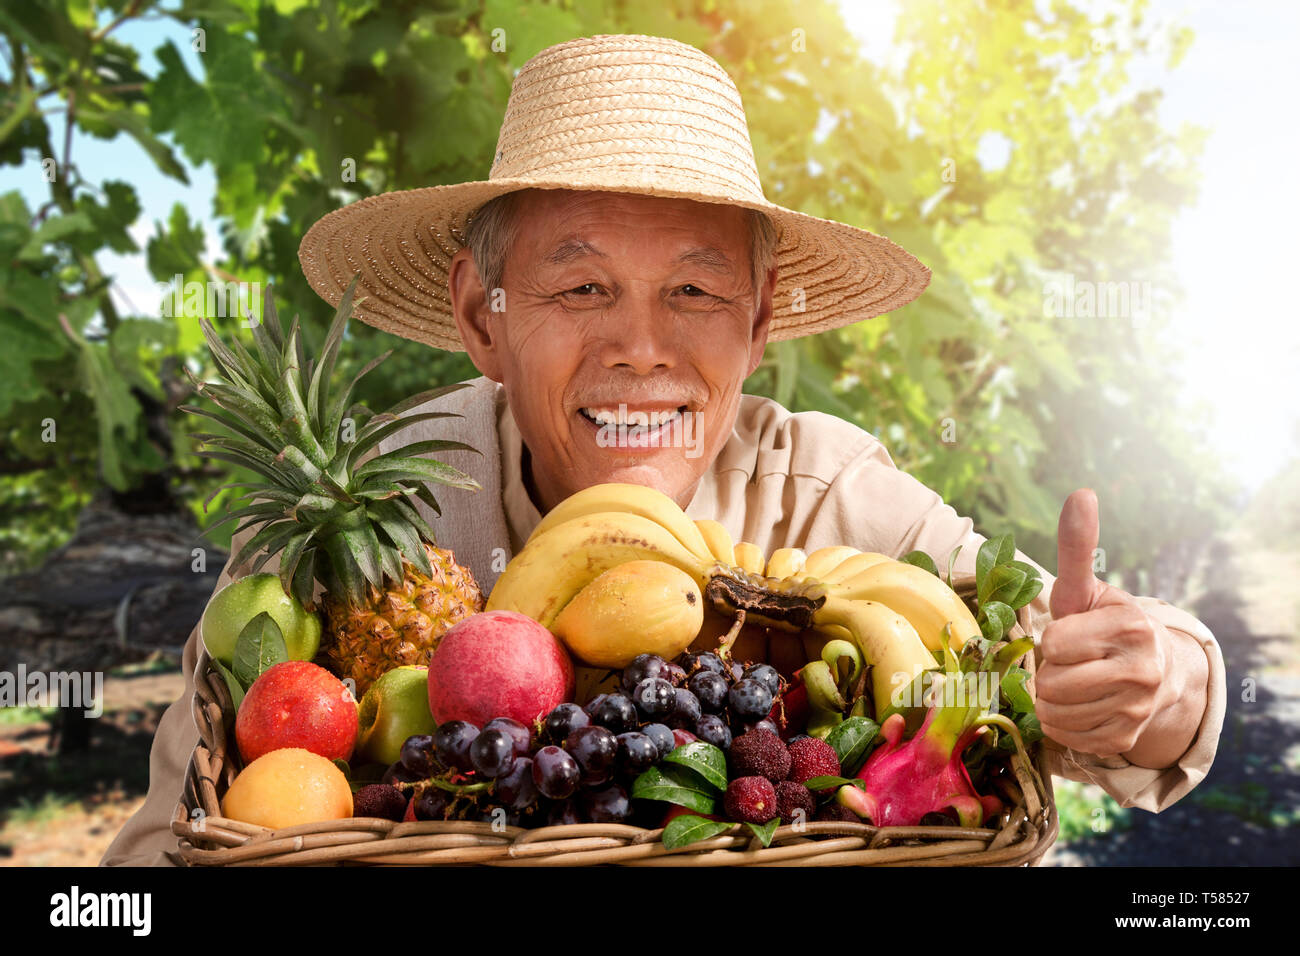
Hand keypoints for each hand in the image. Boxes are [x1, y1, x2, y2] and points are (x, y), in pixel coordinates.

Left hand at [1035, 489, 1175, 758]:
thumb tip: (1081, 492)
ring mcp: (1137, 708)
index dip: (1053, 640)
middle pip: (1051, 682)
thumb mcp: (1088, 588)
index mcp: (1130, 626)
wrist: (1157, 673)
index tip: (1073, 636)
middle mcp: (1142, 669)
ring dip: (1049, 699)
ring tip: (1072, 682)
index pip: (1055, 643)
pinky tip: (1080, 706)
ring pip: (1054, 712)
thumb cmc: (1105, 625)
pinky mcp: (1126, 738)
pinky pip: (1065, 736)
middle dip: (1049, 671)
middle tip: (1071, 662)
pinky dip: (1060, 724)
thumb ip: (1077, 547)